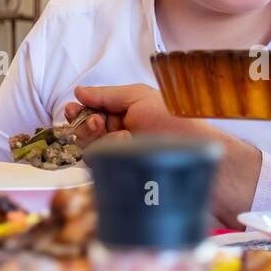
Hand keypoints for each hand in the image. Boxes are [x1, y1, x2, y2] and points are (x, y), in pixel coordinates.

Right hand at [71, 84, 262, 227]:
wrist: (198, 159)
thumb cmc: (177, 124)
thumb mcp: (142, 98)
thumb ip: (108, 95)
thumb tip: (79, 91)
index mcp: (127, 115)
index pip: (92, 112)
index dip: (79, 111)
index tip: (73, 110)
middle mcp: (122, 136)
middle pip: (86, 132)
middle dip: (87, 125)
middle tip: (98, 123)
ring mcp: (124, 159)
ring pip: (91, 150)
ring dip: (103, 140)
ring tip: (126, 138)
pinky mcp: (125, 179)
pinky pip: (102, 169)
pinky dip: (111, 157)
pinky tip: (127, 152)